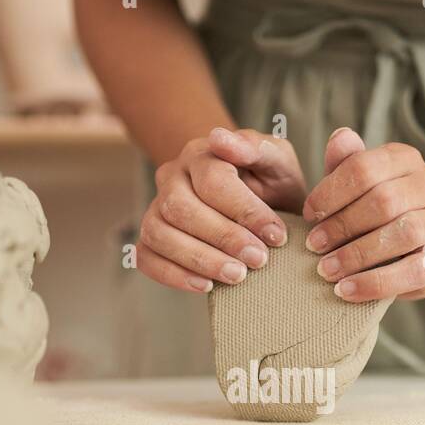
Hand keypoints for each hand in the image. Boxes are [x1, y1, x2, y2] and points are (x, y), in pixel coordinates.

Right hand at [136, 129, 305, 292]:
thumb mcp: (278, 163)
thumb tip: (220, 138)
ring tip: (237, 276)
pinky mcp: (150, 239)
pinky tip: (206, 286)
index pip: (212, 180)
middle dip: (222, 237)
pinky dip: (174, 275)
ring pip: (159, 234)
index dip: (244, 211)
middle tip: (259, 260)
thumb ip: (258, 148)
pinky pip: (147, 258)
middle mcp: (171, 177)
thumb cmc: (269, 185)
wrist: (257, 205)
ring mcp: (156, 209)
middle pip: (180, 208)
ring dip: (200, 260)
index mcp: (201, 154)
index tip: (276, 236)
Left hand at [303, 128, 424, 301]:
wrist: (414, 244)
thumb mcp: (356, 185)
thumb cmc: (373, 211)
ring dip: (357, 255)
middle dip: (342, 225)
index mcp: (406, 160)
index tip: (309, 214)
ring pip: (402, 234)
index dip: (331, 192)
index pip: (366, 168)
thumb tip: (340, 137)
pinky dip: (374, 283)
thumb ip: (344, 163)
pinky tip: (346, 290)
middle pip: (384, 201)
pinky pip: (411, 273)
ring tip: (326, 270)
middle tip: (313, 246)